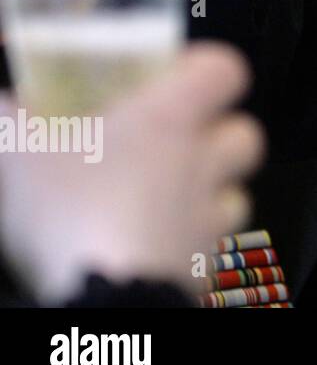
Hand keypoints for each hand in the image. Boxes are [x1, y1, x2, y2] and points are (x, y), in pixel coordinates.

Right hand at [0, 43, 263, 303]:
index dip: (205, 69)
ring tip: (162, 198)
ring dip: (210, 190)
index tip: (172, 76)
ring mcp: (212, 215)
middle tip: (170, 142)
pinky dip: (194, 241)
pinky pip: (215, 244)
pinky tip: (154, 244)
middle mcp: (206, 161)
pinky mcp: (207, 263)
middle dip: (216, 134)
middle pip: (243, 132)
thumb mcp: (20, 151)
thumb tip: (3, 100)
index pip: (224, 69)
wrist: (106, 295)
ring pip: (236, 190)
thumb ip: (10, 117)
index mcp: (171, 117)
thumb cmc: (73, 209)